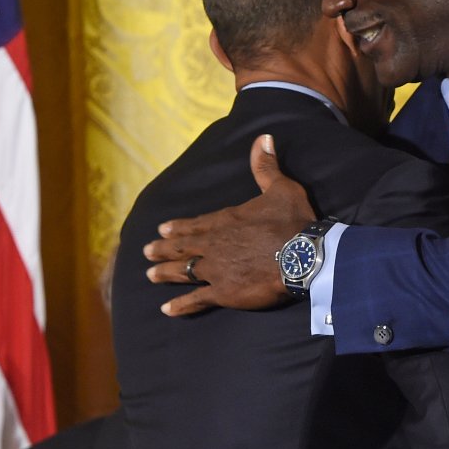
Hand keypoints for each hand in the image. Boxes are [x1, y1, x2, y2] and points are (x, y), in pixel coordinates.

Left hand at [143, 134, 315, 314]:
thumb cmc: (292, 221)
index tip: (161, 230)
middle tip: (146, 252)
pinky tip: (167, 310)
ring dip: (165, 273)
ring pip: (183, 272)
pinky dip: (180, 306)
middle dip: (164, 249)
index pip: (196, 225)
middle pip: (183, 248)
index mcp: (226, 221)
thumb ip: (266, 166)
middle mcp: (214, 245)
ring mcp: (216, 270)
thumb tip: (263, 138)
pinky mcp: (224, 292)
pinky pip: (196, 300)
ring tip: (150, 274)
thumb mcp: (281, 188)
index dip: (178, 228)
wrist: (302, 255)